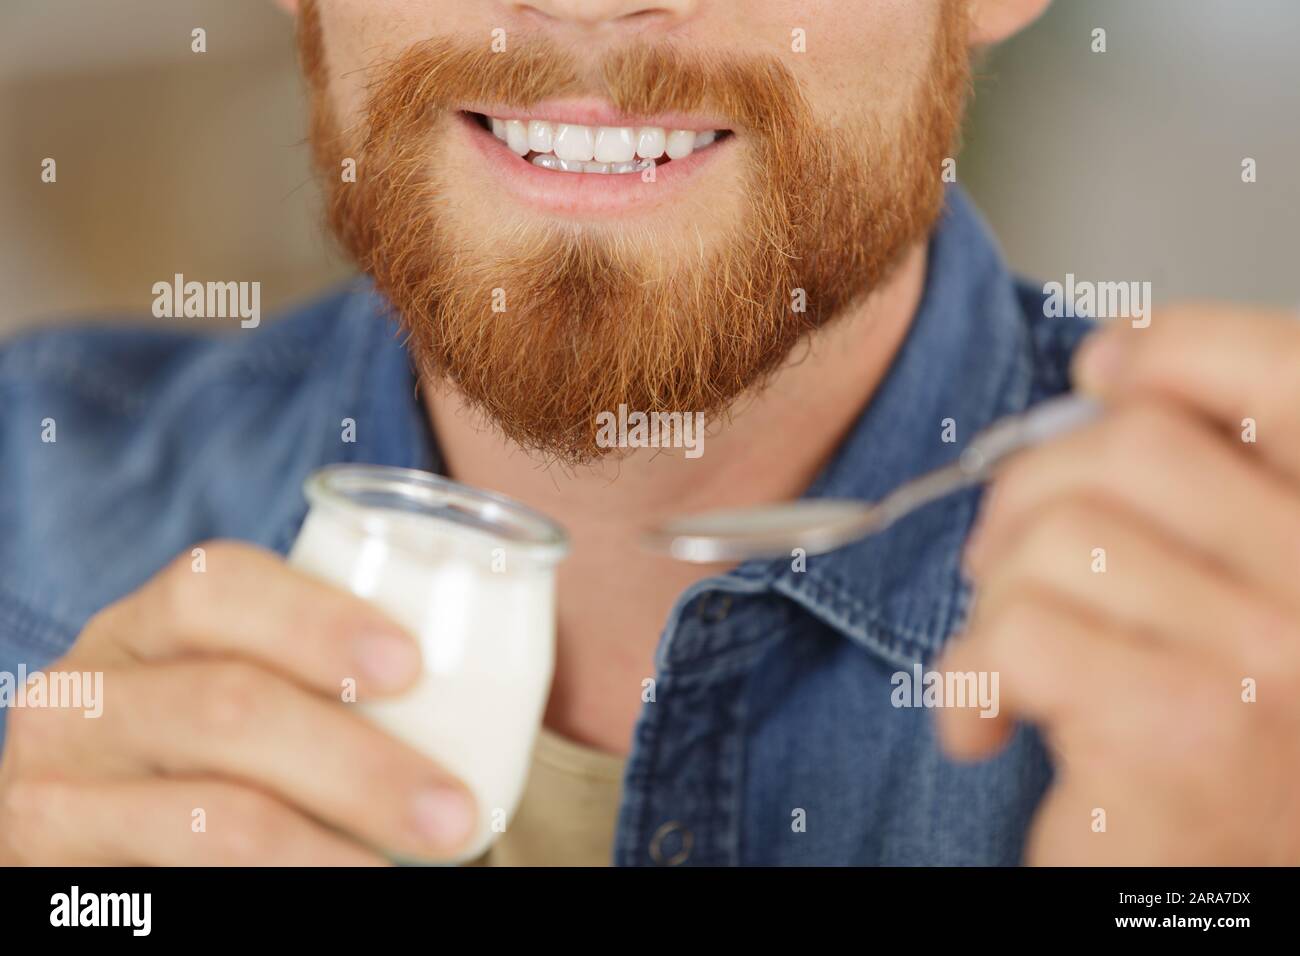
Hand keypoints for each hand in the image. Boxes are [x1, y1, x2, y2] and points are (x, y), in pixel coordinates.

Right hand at [0, 540, 475, 864]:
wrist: (112, 849)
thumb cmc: (223, 754)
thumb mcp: (249, 691)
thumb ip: (326, 669)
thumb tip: (502, 656)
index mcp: (144, 627)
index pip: (214, 586)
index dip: (314, 618)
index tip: (411, 664)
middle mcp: (84, 697)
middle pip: (227, 708)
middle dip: (360, 763)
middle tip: (454, 811)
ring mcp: (56, 794)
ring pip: (215, 817)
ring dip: (336, 849)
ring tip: (427, 859)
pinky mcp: (60, 881)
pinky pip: (187, 890)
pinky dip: (286, 890)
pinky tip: (349, 890)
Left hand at [937, 305, 1299, 864]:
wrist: (1216, 889)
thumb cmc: (1224, 748)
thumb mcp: (1245, 595)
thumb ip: (1208, 489)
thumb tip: (1109, 370)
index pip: (1284, 370)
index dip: (1176, 345)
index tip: (1102, 370)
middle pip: (1133, 445)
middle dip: (1028, 494)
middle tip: (1007, 561)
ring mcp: (1276, 658)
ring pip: (1057, 537)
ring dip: (995, 600)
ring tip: (1009, 660)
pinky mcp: (1183, 729)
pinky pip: (1016, 630)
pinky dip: (965, 677)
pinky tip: (987, 724)